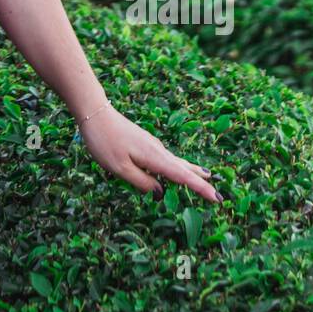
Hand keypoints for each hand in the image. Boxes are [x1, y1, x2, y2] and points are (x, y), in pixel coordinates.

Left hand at [77, 105, 221, 202]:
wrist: (95, 113)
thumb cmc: (105, 142)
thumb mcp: (120, 169)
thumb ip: (142, 182)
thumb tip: (161, 192)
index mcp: (155, 157)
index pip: (183, 177)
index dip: (200, 189)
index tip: (217, 199)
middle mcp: (158, 150)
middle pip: (184, 168)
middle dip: (200, 181)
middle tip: (217, 195)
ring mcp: (152, 145)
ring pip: (176, 162)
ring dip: (191, 172)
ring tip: (205, 178)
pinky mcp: (145, 143)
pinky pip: (166, 158)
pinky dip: (177, 166)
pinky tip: (177, 169)